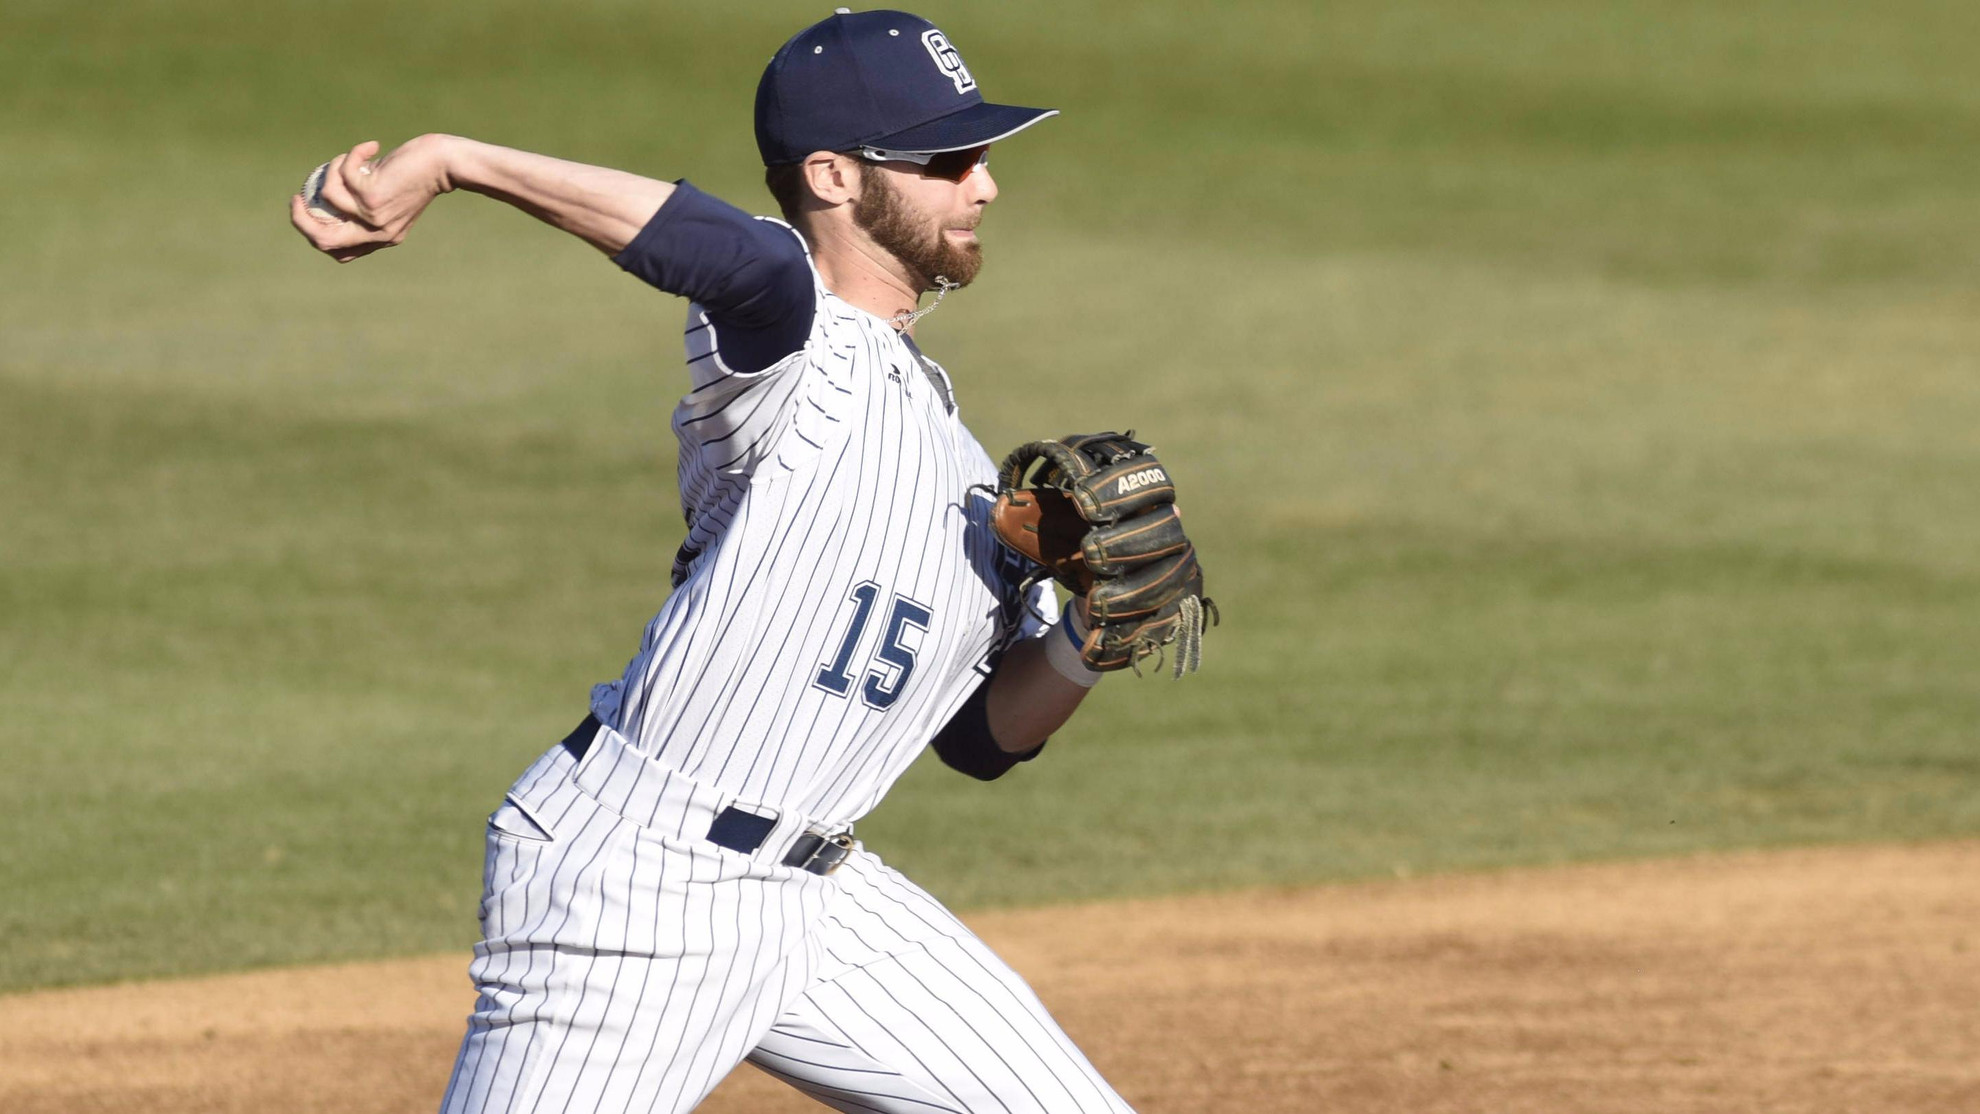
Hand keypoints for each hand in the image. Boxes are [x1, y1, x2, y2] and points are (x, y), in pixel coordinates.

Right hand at [289, 135, 454, 262]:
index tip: (308, 212)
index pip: (339, 252)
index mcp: (382, 239)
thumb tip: (329, 195)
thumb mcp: (394, 198)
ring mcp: (374, 216)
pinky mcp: (372, 194)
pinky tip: (369, 147)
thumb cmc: (419, 176)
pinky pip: (342, 173)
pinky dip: (349, 155)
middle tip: (296, 197)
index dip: (315, 235)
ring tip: (347, 159)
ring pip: (327, 196)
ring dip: (330, 171)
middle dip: (300, 219)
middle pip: (323, 238)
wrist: (444, 165)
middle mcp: (377, 233)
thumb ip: (368, 204)